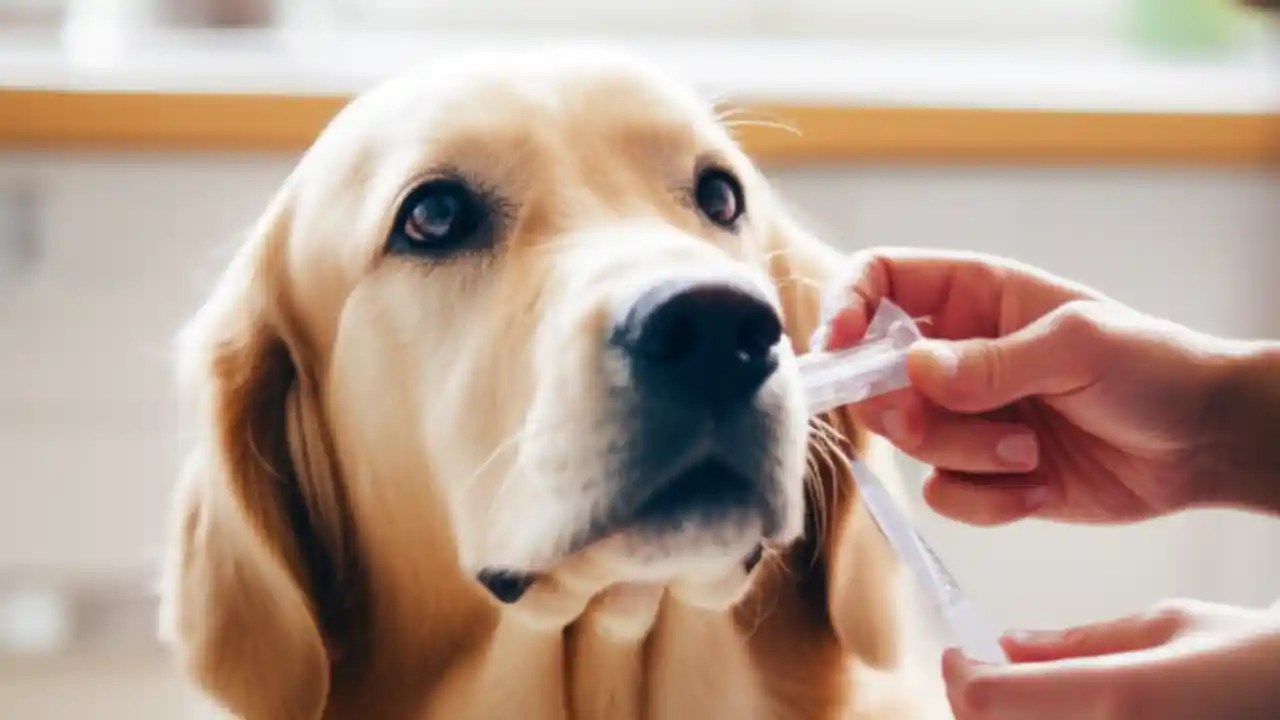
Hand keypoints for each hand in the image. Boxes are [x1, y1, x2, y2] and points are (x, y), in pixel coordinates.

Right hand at [813, 247, 1279, 524]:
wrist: (1203, 445)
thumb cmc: (1152, 367)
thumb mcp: (1078, 346)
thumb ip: (993, 361)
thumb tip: (913, 370)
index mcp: (973, 296)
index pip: (880, 280)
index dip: (845, 306)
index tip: (836, 350)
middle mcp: (956, 353)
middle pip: (874, 375)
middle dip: (904, 408)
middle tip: (943, 418)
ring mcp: (964, 415)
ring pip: (908, 441)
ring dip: (966, 455)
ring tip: (1030, 450)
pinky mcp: (980, 472)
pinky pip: (942, 494)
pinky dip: (987, 500)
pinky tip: (1040, 485)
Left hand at [943, 599, 1279, 718]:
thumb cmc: (1254, 658)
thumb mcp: (1166, 629)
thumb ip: (1080, 643)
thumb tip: (1009, 644)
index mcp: (1118, 699)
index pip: (987, 698)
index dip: (960, 673)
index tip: (960, 652)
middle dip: (978, 702)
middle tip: (985, 673)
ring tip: (1026, 692)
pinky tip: (1064, 715)